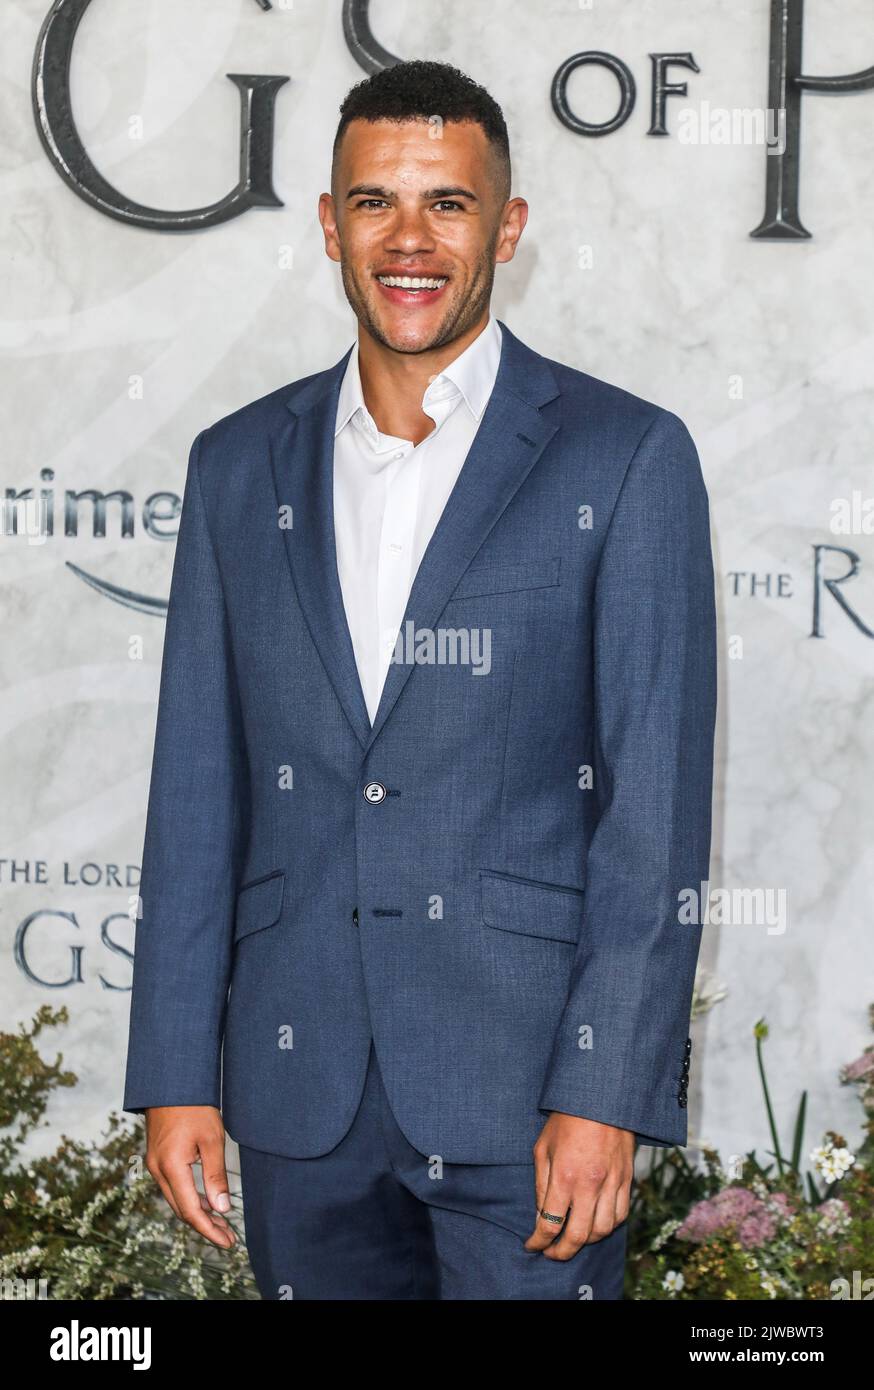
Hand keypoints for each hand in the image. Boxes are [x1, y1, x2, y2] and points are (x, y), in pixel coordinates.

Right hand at [145, 1106, 235, 1248]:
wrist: (171, 1082)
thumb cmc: (193, 1106)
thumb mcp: (211, 1139)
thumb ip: (215, 1175)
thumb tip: (222, 1208)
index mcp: (170, 1166)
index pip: (190, 1210)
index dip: (209, 1230)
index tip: (228, 1243)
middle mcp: (158, 1170)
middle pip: (181, 1210)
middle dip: (205, 1227)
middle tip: (229, 1239)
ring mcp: (155, 1165)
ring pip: (177, 1200)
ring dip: (198, 1214)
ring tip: (222, 1225)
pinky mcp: (158, 1159)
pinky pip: (174, 1187)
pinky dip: (191, 1199)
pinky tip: (207, 1203)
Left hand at [525, 1112, 634, 1259]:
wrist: (601, 1098)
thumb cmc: (566, 1120)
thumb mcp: (543, 1148)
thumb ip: (542, 1185)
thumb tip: (541, 1215)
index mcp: (564, 1176)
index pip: (550, 1224)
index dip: (538, 1241)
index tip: (532, 1245)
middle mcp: (590, 1185)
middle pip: (579, 1236)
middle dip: (562, 1252)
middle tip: (552, 1253)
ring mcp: (612, 1183)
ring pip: (603, 1230)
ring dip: (586, 1242)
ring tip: (573, 1239)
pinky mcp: (627, 1179)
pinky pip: (621, 1215)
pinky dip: (608, 1226)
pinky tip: (596, 1224)